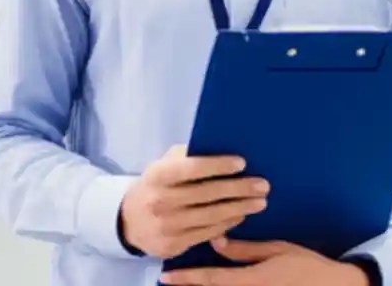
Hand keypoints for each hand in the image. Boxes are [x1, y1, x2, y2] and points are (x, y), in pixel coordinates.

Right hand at [119, 145, 268, 259]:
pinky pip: (207, 233)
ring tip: (259, 201)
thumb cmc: (156, 185)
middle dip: (239, 189)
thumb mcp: (163, 165)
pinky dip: (227, 223)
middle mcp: (160, 201)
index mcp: (158, 175)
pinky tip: (241, 215)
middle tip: (263, 185)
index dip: (218, 165)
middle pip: (207, 194)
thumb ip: (187, 156)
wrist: (129, 221)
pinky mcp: (173, 245)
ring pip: (211, 216)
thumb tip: (221, 146)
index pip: (191, 168)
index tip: (242, 162)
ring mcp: (166, 226)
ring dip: (239, 208)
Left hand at [159, 238, 369, 285]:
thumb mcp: (276, 250)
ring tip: (183, 281)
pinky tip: (211, 283)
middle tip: (167, 278)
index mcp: (252, 280)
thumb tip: (216, 241)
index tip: (165, 275)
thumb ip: (244, 249)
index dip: (187, 278)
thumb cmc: (306, 265)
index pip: (212, 279)